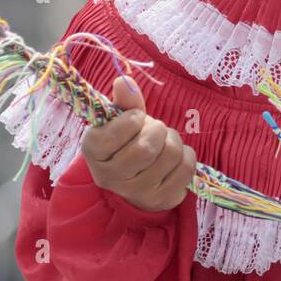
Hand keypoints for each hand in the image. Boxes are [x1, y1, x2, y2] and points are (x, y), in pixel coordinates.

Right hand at [80, 75, 196, 212]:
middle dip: (157, 129)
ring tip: (164, 141)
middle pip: (146, 148)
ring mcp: (137, 192)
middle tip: (154, 128)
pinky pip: (187, 167)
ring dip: (173, 139)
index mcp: (93, 153)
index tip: (136, 117)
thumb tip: (124, 81)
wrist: (135, 181)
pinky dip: (187, 155)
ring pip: (170, 155)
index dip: (131, 119)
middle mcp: (111, 178)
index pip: (113, 134)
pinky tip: (175, 157)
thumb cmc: (127, 142)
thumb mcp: (120, 121)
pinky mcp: (162, 200)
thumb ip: (123, 101)